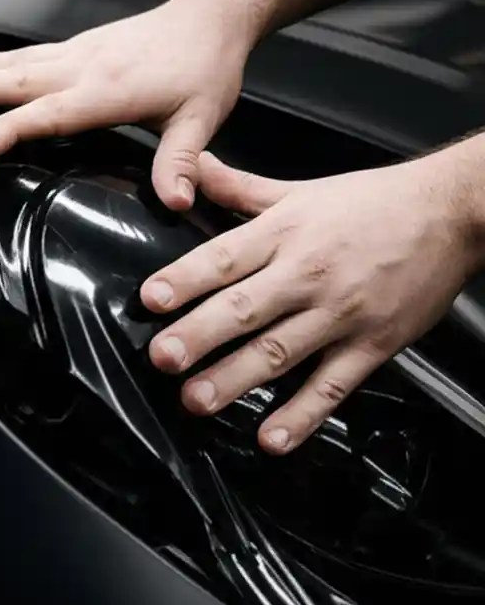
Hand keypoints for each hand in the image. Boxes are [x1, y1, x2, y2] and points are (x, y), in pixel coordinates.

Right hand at [0, 0, 256, 209]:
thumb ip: (181, 161)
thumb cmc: (205, 68)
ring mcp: (78, 54)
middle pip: (16, 80)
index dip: (9, 133)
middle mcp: (83, 68)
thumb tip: (177, 201)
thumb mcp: (200, 119)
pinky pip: (28, 55)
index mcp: (106, 91)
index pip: (46, 114)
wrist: (211, 18)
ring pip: (16, 63)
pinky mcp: (80, 48)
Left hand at [141, 144, 484, 453]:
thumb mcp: (299, 190)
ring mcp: (341, 314)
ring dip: (235, 379)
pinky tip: (272, 438)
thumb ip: (238, 188)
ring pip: (281, 351)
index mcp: (284, 233)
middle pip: (245, 308)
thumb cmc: (373, 202)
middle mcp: (307, 274)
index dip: (185, 279)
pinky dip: (302, 415)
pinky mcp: (372, 345)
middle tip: (163, 357)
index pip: (224, 257)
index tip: (151, 299)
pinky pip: (333, 386)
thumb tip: (191, 167)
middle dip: (199, 335)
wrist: (454, 213)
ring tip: (197, 400)